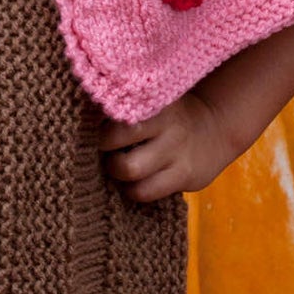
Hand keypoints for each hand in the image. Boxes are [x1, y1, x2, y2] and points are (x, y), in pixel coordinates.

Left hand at [99, 90, 236, 201]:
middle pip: (115, 138)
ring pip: (128, 169)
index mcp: (154, 101)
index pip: (115, 110)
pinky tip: (133, 181)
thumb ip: (124, 105)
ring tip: (117, 165)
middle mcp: (166, 124)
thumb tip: (79, 113)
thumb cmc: (166, 115)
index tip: (91, 129)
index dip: (97, 125)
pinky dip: (131, 190)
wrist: (214, 129)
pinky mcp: (184, 177)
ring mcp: (176, 152)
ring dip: (115, 172)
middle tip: (103, 150)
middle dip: (102, 148)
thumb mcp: (151, 101)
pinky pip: (144, 192)